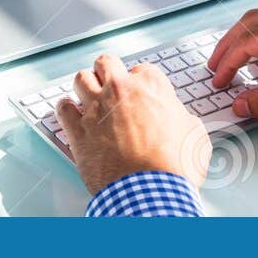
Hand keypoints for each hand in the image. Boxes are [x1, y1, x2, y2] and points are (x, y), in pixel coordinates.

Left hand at [57, 54, 210, 196]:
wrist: (151, 194)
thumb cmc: (174, 168)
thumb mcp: (195, 137)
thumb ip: (184, 119)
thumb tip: (182, 120)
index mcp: (151, 86)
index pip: (142, 69)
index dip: (141, 83)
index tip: (140, 93)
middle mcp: (121, 91)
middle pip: (106, 62)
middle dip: (108, 71)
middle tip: (110, 83)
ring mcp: (96, 109)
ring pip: (81, 79)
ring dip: (85, 86)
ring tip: (88, 95)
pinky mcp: (79, 131)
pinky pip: (63, 109)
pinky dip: (65, 110)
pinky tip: (70, 113)